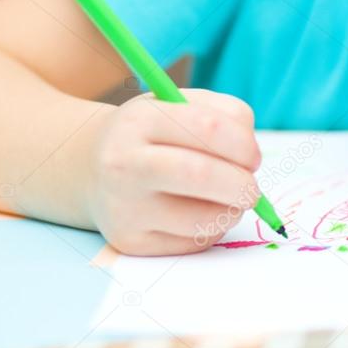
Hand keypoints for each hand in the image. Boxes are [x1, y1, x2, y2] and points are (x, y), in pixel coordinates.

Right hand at [87, 89, 261, 254]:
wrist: (93, 169)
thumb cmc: (154, 134)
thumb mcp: (182, 105)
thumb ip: (227, 116)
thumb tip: (251, 159)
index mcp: (141, 120)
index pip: (208, 128)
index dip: (244, 145)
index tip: (254, 157)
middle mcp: (124, 163)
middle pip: (201, 175)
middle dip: (243, 185)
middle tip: (251, 189)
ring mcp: (123, 206)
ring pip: (202, 219)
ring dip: (231, 211)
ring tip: (227, 199)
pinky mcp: (129, 241)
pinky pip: (193, 242)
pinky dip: (212, 229)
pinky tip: (199, 212)